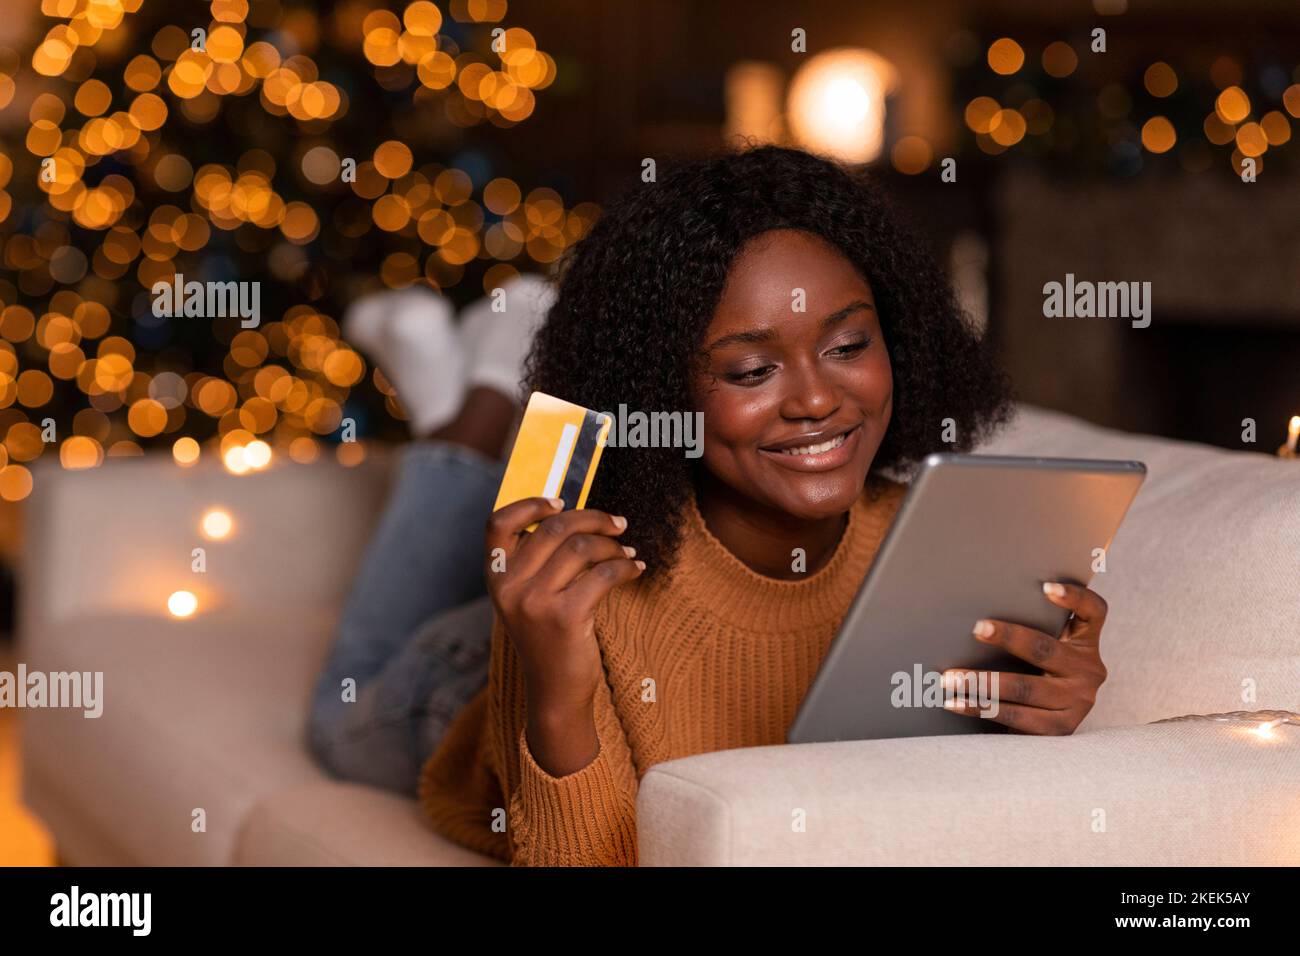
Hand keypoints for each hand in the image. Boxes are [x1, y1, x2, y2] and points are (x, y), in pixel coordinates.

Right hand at [484, 497, 643, 715]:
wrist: (554, 693)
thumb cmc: (547, 639)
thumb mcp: (526, 600)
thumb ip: (536, 562)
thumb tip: (573, 515)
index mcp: (496, 579)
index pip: (497, 524)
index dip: (529, 504)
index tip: (561, 501)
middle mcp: (509, 588)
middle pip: (553, 528)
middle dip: (593, 518)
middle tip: (618, 524)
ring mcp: (535, 603)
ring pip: (581, 547)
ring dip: (612, 544)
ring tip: (627, 552)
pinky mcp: (565, 617)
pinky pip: (604, 574)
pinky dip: (626, 567)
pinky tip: (636, 569)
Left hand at [941, 582, 1108, 734]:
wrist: (1045, 727)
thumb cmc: (1034, 674)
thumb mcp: (1043, 652)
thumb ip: (1031, 631)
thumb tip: (973, 610)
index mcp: (1084, 642)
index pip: (1093, 612)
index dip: (1075, 597)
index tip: (1046, 588)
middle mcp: (1087, 670)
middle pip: (1045, 649)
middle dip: (1009, 638)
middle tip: (976, 629)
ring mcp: (1077, 701)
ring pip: (1025, 687)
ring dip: (982, 682)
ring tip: (950, 677)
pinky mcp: (1060, 729)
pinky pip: (1016, 716)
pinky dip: (980, 708)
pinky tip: (955, 702)